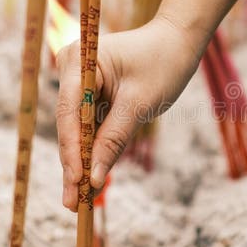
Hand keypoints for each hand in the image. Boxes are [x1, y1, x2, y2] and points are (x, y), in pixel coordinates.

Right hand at [56, 15, 200, 210]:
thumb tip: (93, 178)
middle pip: (68, 126)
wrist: (178, 42)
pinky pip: (87, 129)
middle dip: (73, 165)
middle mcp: (71, 71)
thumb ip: (114, 139)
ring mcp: (78, 84)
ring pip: (76, 132)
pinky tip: (89, 184)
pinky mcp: (90, 96)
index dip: (72, 149)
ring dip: (80, 164)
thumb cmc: (163, 63)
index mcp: (78, 61)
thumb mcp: (140, 104)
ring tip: (77, 202)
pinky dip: (91, 153)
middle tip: (72, 204)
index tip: (77, 180)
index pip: (69, 112)